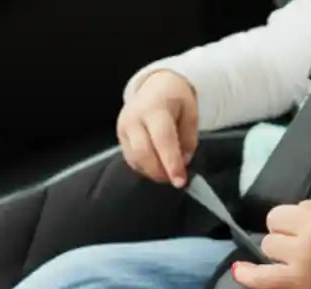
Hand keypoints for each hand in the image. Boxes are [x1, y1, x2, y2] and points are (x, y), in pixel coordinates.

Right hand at [117, 70, 199, 187]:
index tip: (180, 181)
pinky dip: (145, 168)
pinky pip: (131, 159)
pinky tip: (157, 166)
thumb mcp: (191, 112)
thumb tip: (184, 161)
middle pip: (143, 153)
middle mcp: (135, 118)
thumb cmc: (175, 99)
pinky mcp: (120, 137)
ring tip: (168, 173)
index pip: (163, 140)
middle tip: (175, 180)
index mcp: (155, 109)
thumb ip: (189, 138)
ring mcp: (124, 128)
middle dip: (160, 172)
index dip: (171, 163)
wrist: (156, 85)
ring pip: (135, 159)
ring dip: (153, 172)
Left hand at [231, 200, 310, 288]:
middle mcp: (304, 252)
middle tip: (299, 251)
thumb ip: (309, 209)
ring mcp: (304, 283)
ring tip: (253, 272)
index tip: (294, 230)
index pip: (273, 219)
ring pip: (260, 277)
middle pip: (268, 245)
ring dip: (260, 272)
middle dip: (281, 245)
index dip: (282, 223)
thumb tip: (281, 221)